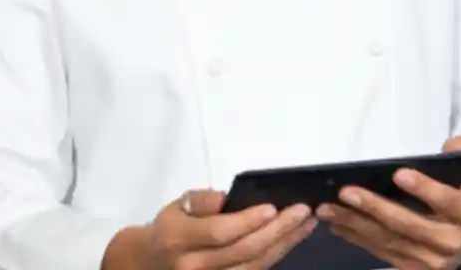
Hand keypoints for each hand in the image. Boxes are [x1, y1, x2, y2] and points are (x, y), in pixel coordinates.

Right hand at [102, 189, 316, 269]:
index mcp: (178, 239)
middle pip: (243, 251)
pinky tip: (290, 240)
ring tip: (305, 224)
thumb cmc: (171, 228)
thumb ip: (201, 201)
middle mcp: (193, 267)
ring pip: (254, 266)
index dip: (248, 221)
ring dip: (284, 245)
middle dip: (277, 231)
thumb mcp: (178, 205)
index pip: (219, 232)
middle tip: (302, 211)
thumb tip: (226, 198)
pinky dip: (276, 256)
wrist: (154, 263)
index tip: (273, 207)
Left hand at [316, 137, 460, 269]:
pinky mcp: (412, 268)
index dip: (424, 188)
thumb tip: (453, 145)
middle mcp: (450, 240)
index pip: (447, 201)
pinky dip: (357, 237)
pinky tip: (337, 223)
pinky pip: (381, 252)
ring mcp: (430, 259)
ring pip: (388, 240)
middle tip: (346, 191)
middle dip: (375, 207)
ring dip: (355, 223)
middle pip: (408, 224)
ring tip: (328, 207)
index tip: (398, 173)